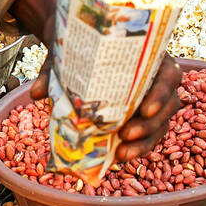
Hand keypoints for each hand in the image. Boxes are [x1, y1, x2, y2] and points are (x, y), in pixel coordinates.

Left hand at [31, 50, 182, 161]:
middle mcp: (156, 78)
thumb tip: (36, 93)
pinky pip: (148, 134)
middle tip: (125, 136)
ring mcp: (152, 98)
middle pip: (169, 105)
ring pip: (161, 124)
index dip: (161, 94)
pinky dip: (136, 147)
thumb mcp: (66, 55)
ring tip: (121, 153)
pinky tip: (118, 156)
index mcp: (149, 56)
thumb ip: (53, 72)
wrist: (78, 49)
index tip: (144, 109)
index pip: (169, 75)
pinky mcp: (142, 116)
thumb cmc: (78, 49)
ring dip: (144, 141)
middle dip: (150, 125)